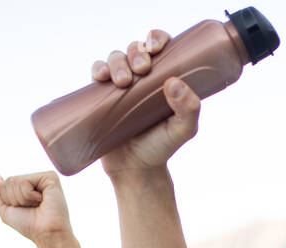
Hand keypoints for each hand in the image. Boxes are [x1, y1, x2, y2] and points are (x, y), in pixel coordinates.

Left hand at [0, 171, 72, 243]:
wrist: (47, 234)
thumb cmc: (30, 226)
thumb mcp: (6, 211)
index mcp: (26, 188)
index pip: (4, 184)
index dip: (8, 200)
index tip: (24, 209)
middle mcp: (35, 181)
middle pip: (8, 181)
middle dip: (14, 199)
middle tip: (31, 208)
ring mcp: (43, 178)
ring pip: (14, 180)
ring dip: (22, 199)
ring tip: (37, 205)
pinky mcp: (50, 177)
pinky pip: (25, 181)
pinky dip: (28, 195)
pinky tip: (41, 200)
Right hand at [92, 29, 200, 177]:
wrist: (135, 170)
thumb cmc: (161, 147)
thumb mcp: (183, 130)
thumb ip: (188, 108)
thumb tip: (173, 82)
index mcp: (163, 77)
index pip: (160, 47)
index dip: (156, 39)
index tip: (156, 48)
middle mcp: (142, 78)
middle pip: (136, 49)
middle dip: (137, 52)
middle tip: (142, 69)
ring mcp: (120, 86)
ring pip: (116, 58)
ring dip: (118, 62)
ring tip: (123, 82)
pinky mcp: (102, 96)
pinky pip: (97, 72)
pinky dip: (98, 68)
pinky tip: (101, 76)